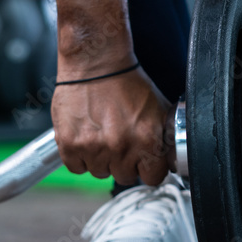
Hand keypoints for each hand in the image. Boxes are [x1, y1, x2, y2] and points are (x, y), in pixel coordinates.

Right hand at [51, 65, 171, 185]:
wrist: (96, 63)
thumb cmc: (126, 81)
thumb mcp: (159, 108)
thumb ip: (166, 137)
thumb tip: (172, 157)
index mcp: (147, 141)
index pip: (152, 178)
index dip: (148, 169)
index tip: (143, 162)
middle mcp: (121, 148)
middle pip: (125, 177)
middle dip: (124, 163)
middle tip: (120, 141)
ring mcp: (94, 148)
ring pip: (100, 173)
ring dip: (101, 159)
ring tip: (102, 134)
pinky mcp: (70, 144)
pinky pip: (77, 168)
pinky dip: (80, 157)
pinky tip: (86, 137)